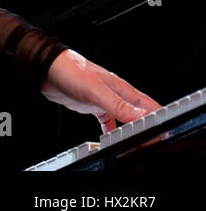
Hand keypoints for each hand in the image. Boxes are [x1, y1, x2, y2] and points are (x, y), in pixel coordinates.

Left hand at [40, 49, 160, 132]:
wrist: (47, 69)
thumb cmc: (71, 71)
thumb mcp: (97, 91)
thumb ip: (119, 105)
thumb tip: (142, 116)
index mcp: (123, 89)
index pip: (149, 106)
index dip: (159, 118)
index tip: (163, 131)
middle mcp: (116, 94)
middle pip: (139, 113)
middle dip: (147, 126)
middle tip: (151, 140)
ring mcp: (105, 99)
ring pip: (124, 117)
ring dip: (131, 129)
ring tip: (136, 141)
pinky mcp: (93, 105)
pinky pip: (107, 120)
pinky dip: (111, 129)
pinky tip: (111, 137)